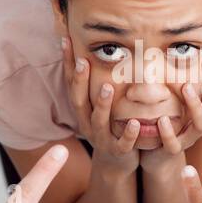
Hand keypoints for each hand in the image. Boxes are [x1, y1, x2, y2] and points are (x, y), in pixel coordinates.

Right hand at [62, 37, 139, 172]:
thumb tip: (94, 49)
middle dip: (80, 81)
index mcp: (83, 110)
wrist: (116, 162)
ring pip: (98, 121)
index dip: (68, 63)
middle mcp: (87, 123)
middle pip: (79, 101)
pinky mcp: (118, 151)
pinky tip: (136, 123)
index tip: (65, 40)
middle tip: (84, 61)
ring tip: (107, 87)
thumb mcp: (100, 105)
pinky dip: (129, 134)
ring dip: (102, 104)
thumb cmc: (109, 126)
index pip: (72, 83)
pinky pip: (123, 144)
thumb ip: (97, 82)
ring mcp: (102, 138)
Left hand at [140, 51, 201, 173]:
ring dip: (195, 104)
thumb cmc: (167, 119)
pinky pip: (174, 144)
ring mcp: (188, 137)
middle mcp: (200, 122)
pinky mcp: (172, 149)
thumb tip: (186, 46)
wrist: (156, 155)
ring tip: (186, 87)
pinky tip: (162, 119)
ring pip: (201, 124)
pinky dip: (168, 133)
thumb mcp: (173, 97)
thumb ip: (180, 76)